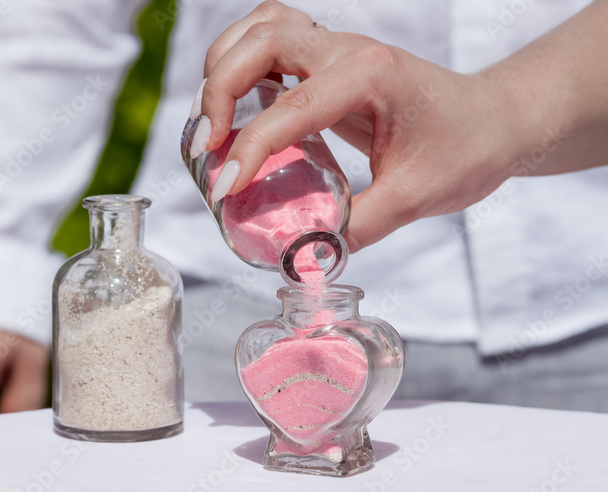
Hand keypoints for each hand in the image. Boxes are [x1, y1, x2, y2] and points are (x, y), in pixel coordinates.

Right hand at [195, 2, 526, 250]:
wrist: (494, 121)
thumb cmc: (466, 148)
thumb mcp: (417, 197)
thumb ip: (358, 227)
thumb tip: (304, 255)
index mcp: (372, 76)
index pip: (293, 107)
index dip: (250, 150)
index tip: (224, 189)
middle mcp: (350, 51)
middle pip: (263, 41)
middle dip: (220, 92)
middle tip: (205, 147)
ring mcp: (337, 48)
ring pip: (260, 28)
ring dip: (223, 67)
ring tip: (209, 122)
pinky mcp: (327, 59)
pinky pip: (270, 36)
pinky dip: (239, 60)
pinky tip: (232, 102)